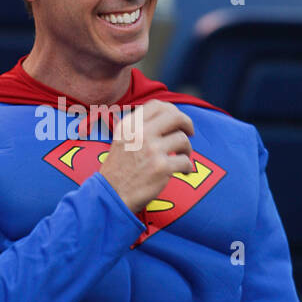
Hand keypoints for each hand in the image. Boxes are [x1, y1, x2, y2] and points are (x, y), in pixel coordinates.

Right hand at [100, 99, 194, 213]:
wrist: (111, 195)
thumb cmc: (118, 170)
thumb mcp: (121, 140)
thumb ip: (138, 128)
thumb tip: (165, 117)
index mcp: (129, 125)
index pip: (157, 105)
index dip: (172, 110)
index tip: (177, 121)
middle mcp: (140, 134)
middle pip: (175, 117)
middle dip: (187, 124)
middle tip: (190, 133)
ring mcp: (151, 150)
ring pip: (183, 139)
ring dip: (187, 149)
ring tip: (183, 157)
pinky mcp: (161, 167)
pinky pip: (185, 161)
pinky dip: (188, 167)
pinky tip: (183, 172)